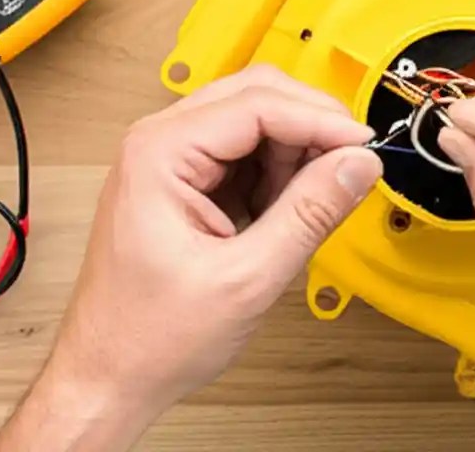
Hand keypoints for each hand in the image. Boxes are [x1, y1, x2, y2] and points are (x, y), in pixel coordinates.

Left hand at [0, 66, 382, 451]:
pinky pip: (244, 154)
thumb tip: (358, 165)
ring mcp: (170, 161)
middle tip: (354, 163)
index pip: (258, 104)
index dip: (321, 121)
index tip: (366, 147)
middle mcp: (160, 143)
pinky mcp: (185, 184)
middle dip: (312, 126)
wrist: (108, 378)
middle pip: (256, 96)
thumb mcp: (247, 279)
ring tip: (314, 202)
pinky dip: (278, 174)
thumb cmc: (149, 338)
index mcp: (159, 153)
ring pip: (254, 121)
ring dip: (296, 151)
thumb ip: (309, 214)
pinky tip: (288, 212)